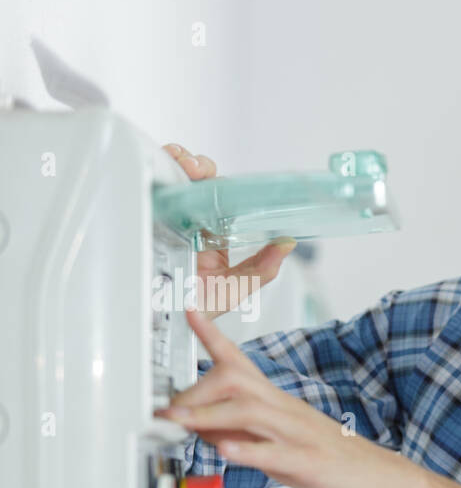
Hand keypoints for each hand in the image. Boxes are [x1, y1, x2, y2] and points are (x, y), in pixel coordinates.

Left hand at [156, 307, 412, 487]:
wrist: (384, 479)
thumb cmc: (334, 461)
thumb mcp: (279, 444)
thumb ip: (243, 432)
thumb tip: (201, 425)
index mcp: (278, 403)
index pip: (239, 360)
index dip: (212, 334)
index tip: (189, 311)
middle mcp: (287, 411)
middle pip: (236, 379)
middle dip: (194, 391)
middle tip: (165, 410)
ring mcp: (299, 434)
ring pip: (249, 411)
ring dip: (207, 415)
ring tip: (178, 423)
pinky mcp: (310, 461)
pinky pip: (275, 452)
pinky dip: (247, 450)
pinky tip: (226, 451)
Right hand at [163, 143, 296, 318]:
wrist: (165, 324)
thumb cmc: (198, 309)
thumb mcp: (236, 288)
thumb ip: (263, 268)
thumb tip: (288, 242)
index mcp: (212, 236)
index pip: (220, 199)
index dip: (220, 183)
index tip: (218, 176)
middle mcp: (189, 225)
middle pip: (195, 184)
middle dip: (198, 167)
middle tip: (196, 168)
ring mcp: (165, 221)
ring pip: (172, 181)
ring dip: (179, 162)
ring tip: (184, 164)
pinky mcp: (145, 222)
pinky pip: (149, 191)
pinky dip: (155, 171)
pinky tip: (164, 168)